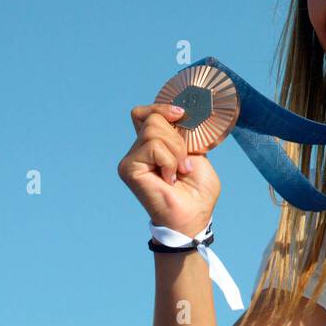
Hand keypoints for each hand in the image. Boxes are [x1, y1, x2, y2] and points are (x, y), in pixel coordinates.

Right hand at [117, 103, 221, 237]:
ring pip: (153, 129)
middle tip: (185, 164)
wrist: (193, 217)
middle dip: (178, 138)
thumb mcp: (197, 155)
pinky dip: (169, 160)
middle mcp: (139, 150)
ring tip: (179, 172)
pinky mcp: (128, 168)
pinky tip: (170, 178)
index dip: (162, 108)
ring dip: (176, 150)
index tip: (181, 114)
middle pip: (153, 118)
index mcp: (154, 146)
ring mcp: (131, 159)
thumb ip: (185, 135)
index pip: (146, 114)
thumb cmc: (197, 193)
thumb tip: (180, 115)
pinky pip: (153, 146)